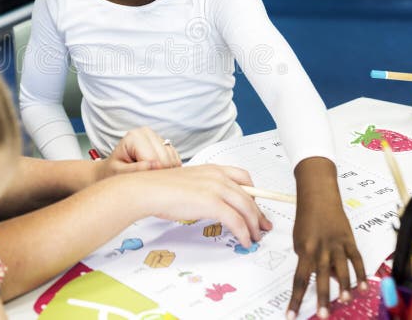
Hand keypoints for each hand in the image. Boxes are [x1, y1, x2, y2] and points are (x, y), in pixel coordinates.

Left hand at [97, 127, 181, 179]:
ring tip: (148, 175)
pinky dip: (169, 169)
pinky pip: (175, 159)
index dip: (150, 174)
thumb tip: (156, 166)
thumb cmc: (113, 171)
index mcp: (134, 137)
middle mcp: (146, 132)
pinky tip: (156, 173)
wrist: (112, 169)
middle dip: (158, 173)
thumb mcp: (119, 173)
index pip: (153, 158)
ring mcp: (156, 136)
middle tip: (143, 180)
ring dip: (164, 172)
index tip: (139, 180)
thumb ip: (136, 169)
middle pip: (165, 159)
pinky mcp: (164, 144)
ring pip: (172, 159)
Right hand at [128, 163, 272, 246]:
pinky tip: (244, 241)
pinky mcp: (212, 203)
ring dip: (254, 226)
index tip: (257, 208)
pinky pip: (236, 221)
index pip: (244, 178)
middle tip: (264, 226)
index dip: (255, 194)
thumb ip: (204, 188)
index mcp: (213, 169)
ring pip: (247, 209)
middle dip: (259, 214)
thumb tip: (214, 205)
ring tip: (255, 238)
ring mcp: (216, 188)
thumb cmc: (161, 188)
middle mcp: (218, 176)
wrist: (148, 190)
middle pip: (250, 196)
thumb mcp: (189, 183)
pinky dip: (244, 233)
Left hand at [288, 157, 366, 318]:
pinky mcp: (348, 240)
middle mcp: (319, 249)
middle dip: (321, 297)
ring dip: (343, 286)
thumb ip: (310, 261)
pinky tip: (364, 288)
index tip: (291, 316)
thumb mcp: (300, 240)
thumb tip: (327, 280)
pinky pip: (356, 259)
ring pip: (340, 268)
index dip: (295, 299)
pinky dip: (361, 273)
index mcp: (304, 250)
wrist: (317, 194)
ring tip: (345, 301)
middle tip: (322, 315)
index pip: (299, 279)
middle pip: (319, 276)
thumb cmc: (307, 218)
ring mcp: (335, 244)